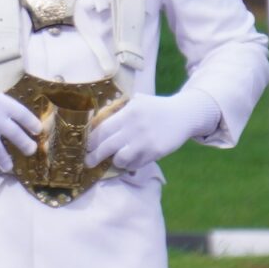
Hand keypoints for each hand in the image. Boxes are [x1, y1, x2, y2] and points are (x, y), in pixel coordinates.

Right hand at [0, 76, 40, 171]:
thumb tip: (13, 116)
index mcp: (0, 102)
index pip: (23, 114)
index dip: (32, 124)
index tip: (37, 131)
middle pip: (17, 135)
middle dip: (26, 145)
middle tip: (30, 150)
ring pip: (0, 150)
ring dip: (7, 160)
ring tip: (9, 167)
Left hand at [85, 88, 221, 170]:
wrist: (184, 114)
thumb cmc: (156, 108)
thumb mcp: (138, 102)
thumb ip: (120, 110)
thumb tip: (97, 122)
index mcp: (127, 113)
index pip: (102, 129)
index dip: (91, 140)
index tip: (84, 146)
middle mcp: (134, 127)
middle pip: (107, 146)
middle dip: (94, 156)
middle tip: (87, 162)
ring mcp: (145, 141)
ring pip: (120, 158)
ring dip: (115, 161)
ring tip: (114, 161)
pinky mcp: (156, 151)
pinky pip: (137, 163)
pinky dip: (130, 165)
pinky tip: (130, 162)